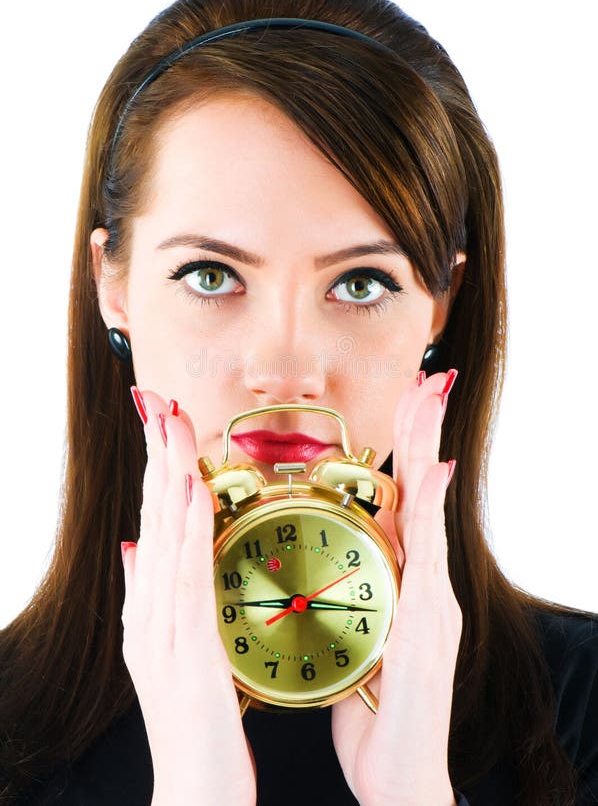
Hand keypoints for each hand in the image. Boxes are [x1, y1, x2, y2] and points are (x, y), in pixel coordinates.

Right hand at [121, 389, 255, 805]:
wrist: (194, 794)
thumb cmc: (195, 723)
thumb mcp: (170, 648)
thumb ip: (152, 594)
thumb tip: (136, 544)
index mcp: (152, 606)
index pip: (154, 521)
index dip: (157, 466)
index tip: (164, 419)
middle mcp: (148, 610)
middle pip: (153, 517)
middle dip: (157, 454)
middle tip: (159, 398)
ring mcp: (161, 629)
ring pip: (165, 537)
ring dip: (168, 476)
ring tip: (170, 424)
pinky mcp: (187, 650)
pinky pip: (186, 578)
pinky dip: (187, 531)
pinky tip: (189, 494)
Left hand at [331, 371, 460, 805]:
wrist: (400, 769)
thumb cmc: (374, 707)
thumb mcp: (351, 638)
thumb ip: (346, 598)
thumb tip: (322, 568)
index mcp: (395, 579)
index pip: (401, 498)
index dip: (405, 449)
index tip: (405, 402)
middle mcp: (420, 579)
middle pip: (422, 488)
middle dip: (423, 430)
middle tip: (427, 378)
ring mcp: (430, 596)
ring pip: (429, 506)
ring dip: (429, 448)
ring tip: (430, 397)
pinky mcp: (429, 621)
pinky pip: (429, 553)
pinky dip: (432, 509)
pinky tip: (436, 472)